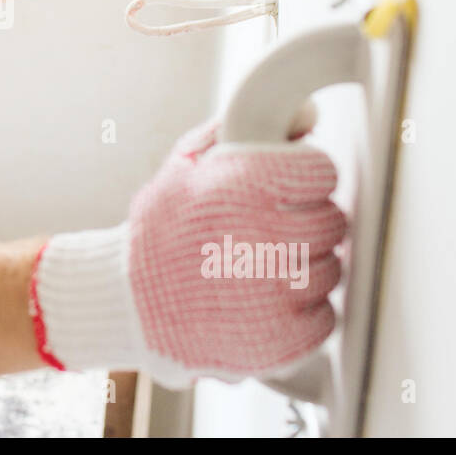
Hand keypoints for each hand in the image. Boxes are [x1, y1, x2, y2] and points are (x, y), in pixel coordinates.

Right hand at [29, 106, 346, 388]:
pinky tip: (269, 302)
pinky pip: (324, 317)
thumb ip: (237, 132)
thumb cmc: (155, 232)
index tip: (292, 190)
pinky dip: (304, 312)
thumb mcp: (183, 166)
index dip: (306, 179)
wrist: (123, 302)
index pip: (320, 172)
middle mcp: (263, 236)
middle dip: (308, 223)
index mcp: (242, 186)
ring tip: (262, 268)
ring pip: (330, 270)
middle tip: (274, 232)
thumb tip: (303, 116)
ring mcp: (274, 292)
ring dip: (305, 268)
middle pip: (332, 222)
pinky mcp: (278, 337)